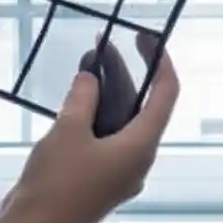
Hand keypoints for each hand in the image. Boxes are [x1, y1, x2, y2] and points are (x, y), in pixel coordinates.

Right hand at [0, 34, 179, 222]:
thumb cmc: (57, 184)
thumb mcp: (69, 130)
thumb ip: (82, 98)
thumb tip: (89, 78)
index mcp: (141, 146)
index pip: (165, 94)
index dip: (160, 62)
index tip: (146, 38)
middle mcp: (135, 158)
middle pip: (137, 105)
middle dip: (121, 72)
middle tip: (103, 41)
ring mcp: (116, 170)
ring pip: (117, 120)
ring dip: (103, 91)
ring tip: (86, 59)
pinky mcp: (96, 177)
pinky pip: (101, 137)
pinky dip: (91, 113)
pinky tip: (76, 95)